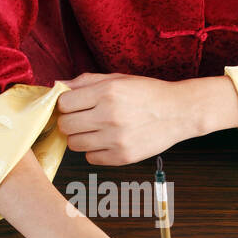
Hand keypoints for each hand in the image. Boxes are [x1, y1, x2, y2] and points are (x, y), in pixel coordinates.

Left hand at [57, 73, 192, 164]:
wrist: (179, 112)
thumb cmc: (147, 93)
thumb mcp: (117, 79)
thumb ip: (86, 82)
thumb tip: (57, 87)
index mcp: (107, 92)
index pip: (64, 103)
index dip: (65, 105)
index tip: (73, 105)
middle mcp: (109, 116)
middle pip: (65, 125)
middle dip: (69, 122)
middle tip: (82, 118)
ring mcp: (116, 139)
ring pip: (74, 144)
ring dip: (80, 137)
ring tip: (95, 129)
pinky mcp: (122, 156)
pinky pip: (91, 158)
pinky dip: (95, 151)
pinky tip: (107, 141)